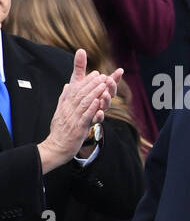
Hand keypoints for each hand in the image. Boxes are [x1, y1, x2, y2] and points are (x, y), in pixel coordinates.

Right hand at [37, 50, 121, 172]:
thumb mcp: (60, 112)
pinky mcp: (78, 128)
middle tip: (102, 75)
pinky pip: (85, 116)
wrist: (56, 147)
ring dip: (94, 93)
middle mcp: (68, 110)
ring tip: (103, 84)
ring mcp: (73, 118)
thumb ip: (64, 98)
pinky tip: (98, 102)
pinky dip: (92, 108)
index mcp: (65, 105)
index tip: (95, 73)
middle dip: (92, 84)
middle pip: (80, 94)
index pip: (76, 89)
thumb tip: (67, 85)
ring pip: (84, 103)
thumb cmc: (60, 131)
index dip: (86, 81)